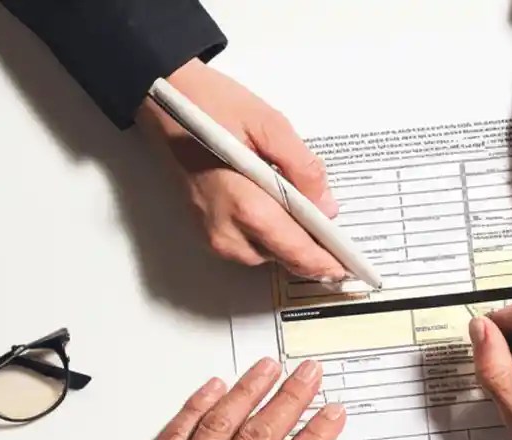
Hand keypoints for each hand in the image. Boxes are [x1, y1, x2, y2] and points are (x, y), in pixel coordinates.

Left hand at [26, 359, 342, 439]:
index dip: (315, 435)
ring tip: (268, 368)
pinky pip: (174, 433)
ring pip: (217, 424)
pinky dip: (195, 407)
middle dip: (289, 399)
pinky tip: (213, 388)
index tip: (331, 414)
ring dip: (246, 391)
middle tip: (308, 374)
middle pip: (257, 435)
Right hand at [137, 59, 346, 280]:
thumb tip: (326, 205)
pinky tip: (278, 211)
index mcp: (245, 205)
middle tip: (338, 240)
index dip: (327, 262)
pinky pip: (248, 245)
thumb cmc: (209, 107)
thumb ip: (302, 168)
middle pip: (284, 257)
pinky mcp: (205, 230)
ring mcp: (212, 233)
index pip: (297, 250)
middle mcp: (226, 229)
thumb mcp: (269, 124)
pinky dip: (269, 234)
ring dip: (290, 241)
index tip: (351, 266)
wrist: (161, 101)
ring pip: (267, 254)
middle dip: (312, 250)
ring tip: (306, 216)